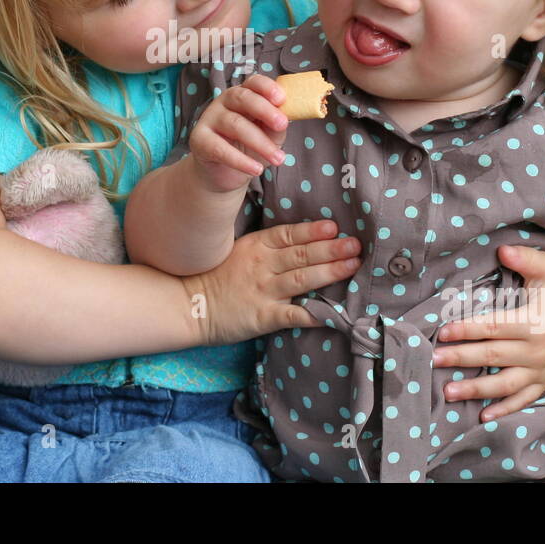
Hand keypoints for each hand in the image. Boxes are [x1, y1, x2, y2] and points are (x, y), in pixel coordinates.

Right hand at [182, 220, 360, 345]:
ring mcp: (263, 291)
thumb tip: (300, 242)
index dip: (313, 231)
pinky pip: (292, 314)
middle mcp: (262, 266)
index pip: (289, 235)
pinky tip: (332, 312)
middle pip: (301, 254)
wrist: (189, 304)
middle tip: (356, 244)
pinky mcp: (263, 316)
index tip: (334, 227)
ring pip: (302, 278)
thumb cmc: (215, 276)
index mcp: (256, 246)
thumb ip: (267, 246)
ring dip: (329, 271)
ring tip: (352, 265)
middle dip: (331, 249)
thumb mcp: (239, 250)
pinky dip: (312, 313)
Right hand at [188, 74, 289, 193]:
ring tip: (278, 159)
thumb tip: (286, 118)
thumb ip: (275, 125)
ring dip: (261, 143)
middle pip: (243, 98)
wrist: (224, 174)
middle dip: (265, 110)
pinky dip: (241, 161)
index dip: (267, 87)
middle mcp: (224, 102)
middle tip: (282, 125)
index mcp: (243, 95)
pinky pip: (221, 148)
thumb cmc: (249, 149)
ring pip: (236, 125)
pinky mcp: (199, 140)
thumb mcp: (269, 135)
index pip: (253, 82)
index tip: (281, 99)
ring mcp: (209, 119)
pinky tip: (256, 169)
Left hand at [433, 245, 544, 421]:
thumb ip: (525, 258)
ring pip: (506, 384)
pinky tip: (484, 416)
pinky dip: (505, 409)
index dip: (468, 329)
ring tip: (448, 392)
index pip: (495, 327)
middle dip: (461, 358)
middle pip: (493, 356)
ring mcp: (542, 368)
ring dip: (476, 389)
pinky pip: (524, 398)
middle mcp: (539, 350)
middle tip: (433, 360)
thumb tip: (503, 249)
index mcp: (536, 323)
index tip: (443, 331)